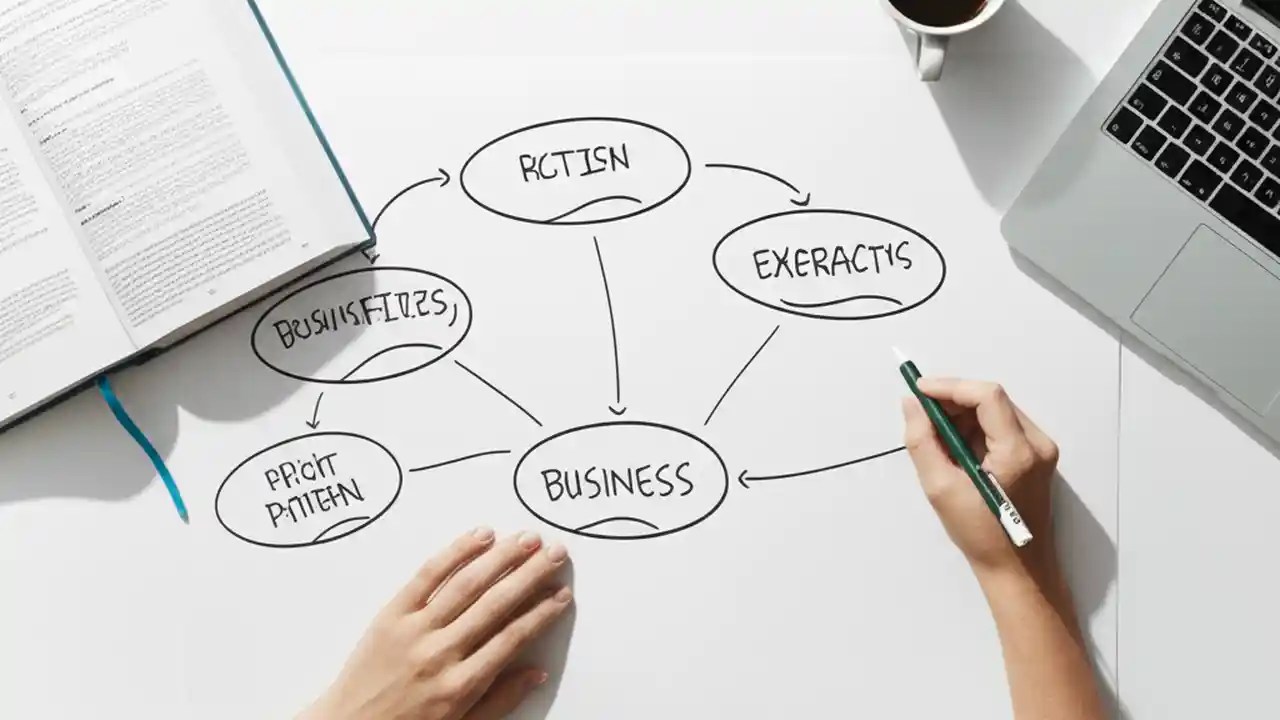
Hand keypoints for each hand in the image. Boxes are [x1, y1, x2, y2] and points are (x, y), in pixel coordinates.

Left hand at [300, 528, 571, 719]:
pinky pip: (426, 576)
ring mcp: (414, 630)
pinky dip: (455, 552)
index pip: (512, 639)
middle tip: (556, 553)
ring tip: (527, 539)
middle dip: (531, 575)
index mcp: (460, 686)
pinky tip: (479, 536)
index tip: (562, 594)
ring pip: (466, 584)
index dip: (542, 613)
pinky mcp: (391, 614)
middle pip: (496, 604)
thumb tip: (537, 672)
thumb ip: (501, 700)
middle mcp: (440, 654)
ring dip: (501, 557)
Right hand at [902, 378, 1059, 580]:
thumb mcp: (940, 488)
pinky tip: (956, 449)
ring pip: (995, 411)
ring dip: (962, 415)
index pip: (987, 396)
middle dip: (953, 400)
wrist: (1018, 568)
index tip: (919, 391)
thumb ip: (922, 441)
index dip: (950, 387)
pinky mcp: (1036, 456)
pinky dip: (975, 429)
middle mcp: (1037, 443)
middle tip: (921, 414)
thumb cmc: (980, 534)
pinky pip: (1001, 427)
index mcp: (1018, 451)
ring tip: (936, 438)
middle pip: (991, 400)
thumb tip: (912, 404)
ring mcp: (1040, 449)